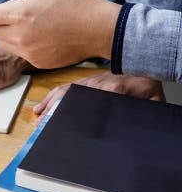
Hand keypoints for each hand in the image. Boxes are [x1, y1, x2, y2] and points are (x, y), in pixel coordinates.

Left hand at [0, 0, 120, 68]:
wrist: (103, 30)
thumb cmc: (79, 0)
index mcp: (19, 13)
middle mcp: (19, 35)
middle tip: (22, 8)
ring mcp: (27, 51)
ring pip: (4, 39)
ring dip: (10, 30)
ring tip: (38, 21)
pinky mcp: (36, 62)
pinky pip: (19, 50)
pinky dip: (24, 41)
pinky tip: (47, 34)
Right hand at [34, 73, 164, 123]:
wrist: (145, 62)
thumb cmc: (148, 85)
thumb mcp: (153, 99)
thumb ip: (148, 109)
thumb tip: (138, 125)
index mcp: (113, 89)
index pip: (92, 103)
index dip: (80, 116)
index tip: (68, 129)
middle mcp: (95, 84)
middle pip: (71, 99)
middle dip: (56, 113)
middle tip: (44, 127)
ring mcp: (87, 82)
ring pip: (63, 93)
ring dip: (49, 106)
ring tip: (38, 118)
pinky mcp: (83, 82)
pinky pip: (63, 89)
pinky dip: (50, 98)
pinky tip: (41, 108)